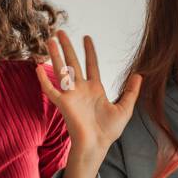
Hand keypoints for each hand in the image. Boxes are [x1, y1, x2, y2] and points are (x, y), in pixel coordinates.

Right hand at [36, 30, 140, 177]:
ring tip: (50, 40)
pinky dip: (44, 80)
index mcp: (95, 89)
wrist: (97, 145)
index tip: (86, 37)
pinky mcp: (63, 104)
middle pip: (72, 62)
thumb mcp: (125, 108)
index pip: (91, 64)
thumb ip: (131, 91)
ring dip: (55, 55)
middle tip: (60, 32)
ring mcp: (71, 95)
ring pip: (61, 70)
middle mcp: (81, 89)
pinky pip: (51, 90)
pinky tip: (37, 68)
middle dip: (66, 47)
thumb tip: (139, 75)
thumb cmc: (109, 131)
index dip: (89, 51)